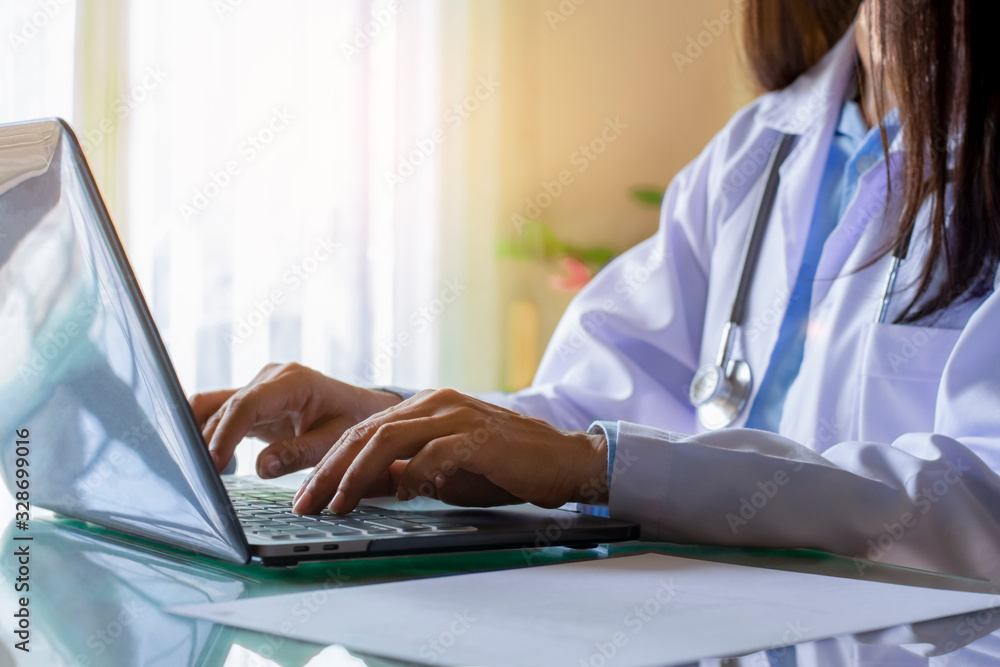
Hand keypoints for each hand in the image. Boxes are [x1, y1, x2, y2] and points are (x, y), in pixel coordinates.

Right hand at [189, 363, 402, 477]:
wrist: (361, 408)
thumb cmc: (353, 420)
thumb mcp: (334, 440)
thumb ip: (298, 453)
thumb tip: (262, 468)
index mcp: (293, 382)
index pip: (247, 405)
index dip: (226, 434)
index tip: (215, 463)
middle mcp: (270, 378)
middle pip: (224, 406)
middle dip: (207, 439)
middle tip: (197, 475)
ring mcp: (258, 386)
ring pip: (214, 407)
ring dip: (200, 435)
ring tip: (194, 469)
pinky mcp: (252, 400)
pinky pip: (219, 412)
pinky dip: (206, 432)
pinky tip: (199, 456)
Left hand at [291, 388, 608, 514]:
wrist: (562, 460)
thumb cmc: (504, 466)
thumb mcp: (444, 473)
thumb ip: (404, 474)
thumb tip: (359, 490)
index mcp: (424, 407)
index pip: (363, 432)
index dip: (328, 464)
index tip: (307, 497)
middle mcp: (436, 403)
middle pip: (366, 432)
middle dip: (331, 471)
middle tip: (308, 504)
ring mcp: (457, 415)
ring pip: (390, 437)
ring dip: (359, 474)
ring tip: (341, 503)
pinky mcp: (480, 436)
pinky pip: (436, 452)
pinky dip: (414, 474)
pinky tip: (403, 495)